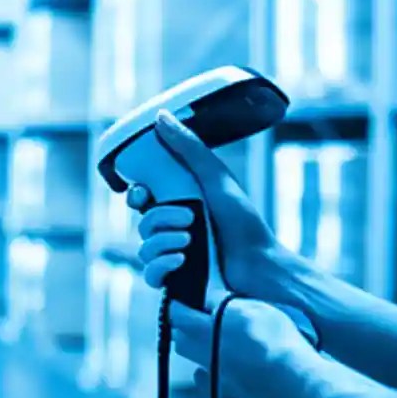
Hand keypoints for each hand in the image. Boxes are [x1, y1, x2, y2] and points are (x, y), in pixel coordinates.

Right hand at [134, 110, 311, 309]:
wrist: (260, 263)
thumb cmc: (243, 220)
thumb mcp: (216, 178)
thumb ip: (188, 147)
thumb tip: (160, 117)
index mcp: (180, 203)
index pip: (142, 198)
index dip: (136, 195)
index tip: (143, 194)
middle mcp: (174, 228)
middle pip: (143, 222)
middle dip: (159, 219)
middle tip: (188, 218)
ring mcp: (174, 255)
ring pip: (144, 248)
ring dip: (162, 242)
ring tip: (189, 241)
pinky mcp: (176, 281)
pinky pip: (150, 274)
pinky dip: (161, 266)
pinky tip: (181, 261)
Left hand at [171, 298, 319, 397]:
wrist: (302, 386)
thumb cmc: (280, 342)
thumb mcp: (254, 308)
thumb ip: (226, 302)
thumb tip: (209, 299)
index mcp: (205, 332)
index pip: (177, 315)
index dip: (178, 307)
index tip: (181, 303)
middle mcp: (206, 361)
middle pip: (182, 343)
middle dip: (186, 332)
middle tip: (200, 322)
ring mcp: (219, 387)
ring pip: (199, 368)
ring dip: (203, 357)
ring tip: (221, 348)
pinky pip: (217, 392)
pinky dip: (221, 382)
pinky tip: (235, 376)